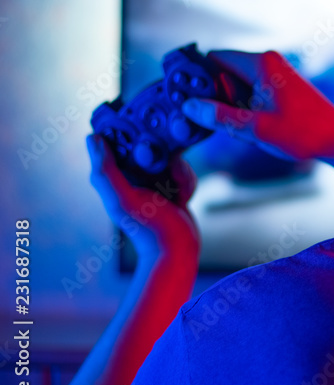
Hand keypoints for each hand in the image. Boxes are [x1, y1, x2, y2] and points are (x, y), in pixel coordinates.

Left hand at [86, 134, 198, 260]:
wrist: (176, 249)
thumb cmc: (147, 227)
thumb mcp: (123, 199)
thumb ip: (106, 171)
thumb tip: (93, 138)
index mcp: (116, 174)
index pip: (125, 139)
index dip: (138, 135)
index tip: (152, 146)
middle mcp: (133, 174)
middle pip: (157, 146)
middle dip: (169, 163)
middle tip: (169, 186)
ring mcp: (154, 179)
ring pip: (175, 158)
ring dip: (181, 177)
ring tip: (177, 197)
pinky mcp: (172, 185)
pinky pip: (185, 171)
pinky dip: (188, 184)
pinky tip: (184, 199)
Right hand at [181, 50, 333, 161]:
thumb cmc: (303, 132)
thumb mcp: (255, 128)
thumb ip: (219, 117)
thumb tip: (188, 107)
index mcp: (261, 63)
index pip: (213, 58)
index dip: (198, 77)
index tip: (189, 98)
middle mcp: (267, 61)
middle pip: (222, 71)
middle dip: (217, 97)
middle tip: (222, 121)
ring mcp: (274, 73)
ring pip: (235, 85)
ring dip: (232, 107)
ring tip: (247, 128)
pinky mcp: (278, 85)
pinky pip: (249, 92)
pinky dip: (245, 109)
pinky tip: (255, 127)